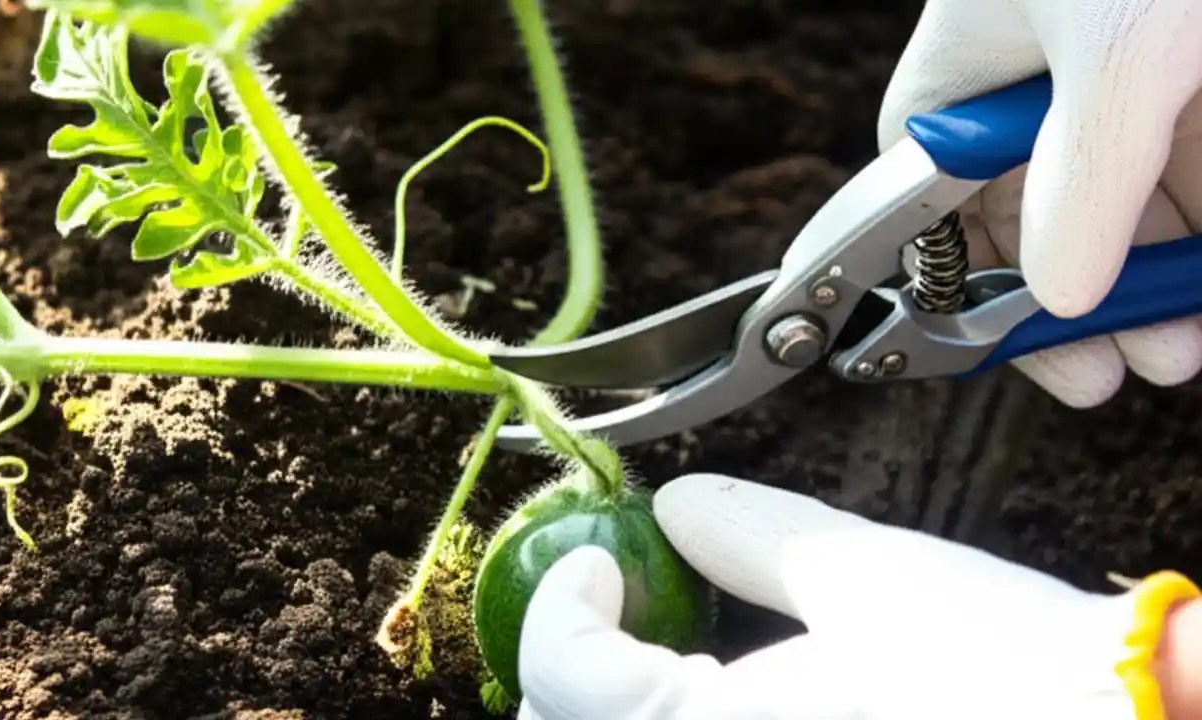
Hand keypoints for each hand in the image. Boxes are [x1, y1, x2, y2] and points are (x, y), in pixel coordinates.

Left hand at [515, 474, 1198, 719]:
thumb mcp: (862, 576)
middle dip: (564, 667)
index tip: (600, 559)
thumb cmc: (999, 671)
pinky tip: (715, 699)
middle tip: (611, 605)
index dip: (564, 600)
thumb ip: (750, 534)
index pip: (562, 669)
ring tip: (649, 656)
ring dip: (600, 708)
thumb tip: (681, 504)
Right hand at [788, 0, 1201, 407]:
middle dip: (1096, 291)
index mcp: (977, 55)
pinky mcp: (1193, 67)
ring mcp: (1135, 67)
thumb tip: (1057, 294)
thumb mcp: (1120, 47)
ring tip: (1200, 329)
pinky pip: (1198, 163)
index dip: (970, 274)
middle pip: (1051, 207)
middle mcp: (1046, 67)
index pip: (941, 189)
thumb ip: (1082, 177)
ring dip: (1171, 271)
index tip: (1015, 335)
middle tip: (1142, 354)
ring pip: (1139, 192)